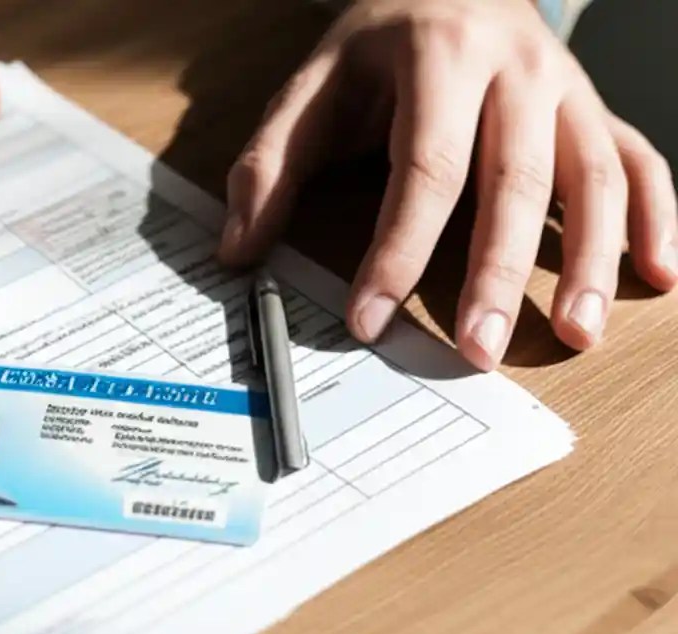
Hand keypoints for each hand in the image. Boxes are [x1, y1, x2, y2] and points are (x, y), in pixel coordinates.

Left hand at [219, 0, 677, 370]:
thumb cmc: (380, 43)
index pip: (425, 170)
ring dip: (590, 262)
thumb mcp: (312, 86)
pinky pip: (641, 163)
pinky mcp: (595, 110)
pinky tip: (657, 277)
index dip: (398, 251)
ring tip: (576, 335)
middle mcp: (517, 72)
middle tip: (477, 350)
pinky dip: (658, 219)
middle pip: (516, 184)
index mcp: (440, 59)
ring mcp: (568, 90)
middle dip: (497, 276)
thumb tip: (237, 249)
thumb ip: (268, 165)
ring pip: (592, 180)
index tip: (370, 317)